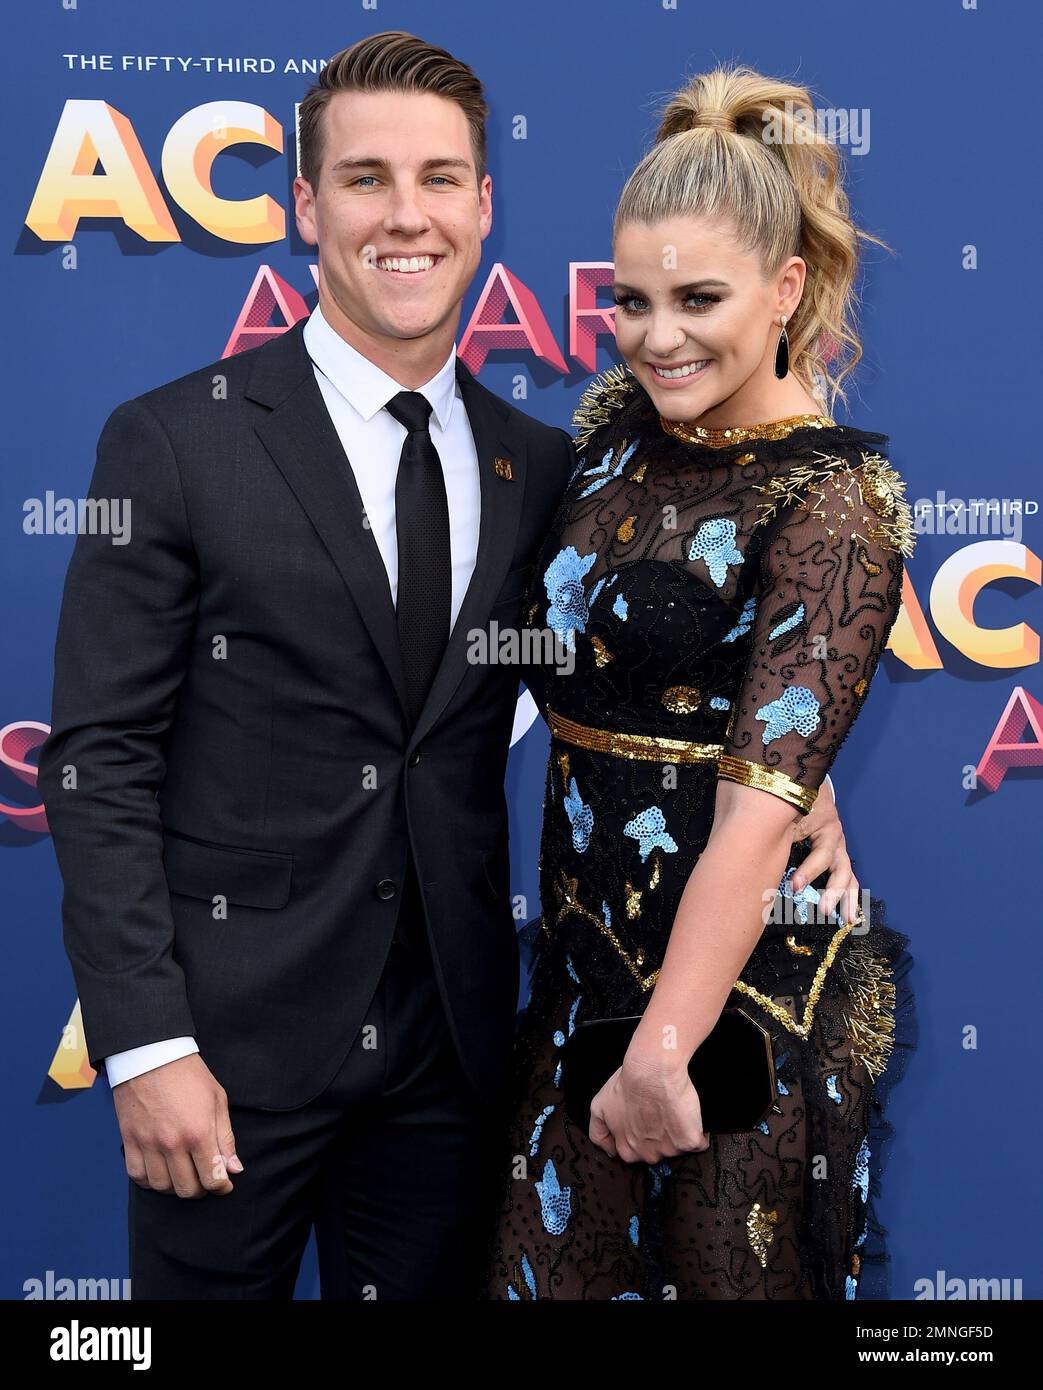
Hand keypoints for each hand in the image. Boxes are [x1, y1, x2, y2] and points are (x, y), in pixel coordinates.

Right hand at [112, 1053, 241, 1197]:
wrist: (151, 1055)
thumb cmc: (189, 1075)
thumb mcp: (217, 1099)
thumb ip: (225, 1137)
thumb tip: (234, 1169)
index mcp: (199, 1132)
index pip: (213, 1178)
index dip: (222, 1187)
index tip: (224, 1185)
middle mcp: (173, 1143)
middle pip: (188, 1189)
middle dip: (201, 1189)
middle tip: (204, 1179)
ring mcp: (148, 1144)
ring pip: (162, 1187)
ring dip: (175, 1187)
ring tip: (183, 1175)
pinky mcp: (129, 1141)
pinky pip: (137, 1176)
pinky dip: (150, 1181)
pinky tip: (160, 1171)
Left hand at [587, 1044, 709, 1163]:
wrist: (652, 1070)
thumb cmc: (627, 1084)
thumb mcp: (600, 1107)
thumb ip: (599, 1133)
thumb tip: (609, 1151)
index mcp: (626, 1150)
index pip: (635, 1153)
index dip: (640, 1135)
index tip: (645, 1121)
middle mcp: (648, 1155)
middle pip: (656, 1152)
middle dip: (658, 1137)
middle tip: (660, 1114)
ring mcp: (670, 1151)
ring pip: (677, 1148)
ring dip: (678, 1132)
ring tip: (673, 1110)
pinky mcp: (690, 1142)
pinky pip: (698, 1143)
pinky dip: (698, 1132)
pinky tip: (689, 1115)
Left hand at [789, 780, 860, 925]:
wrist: (795, 777)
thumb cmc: (786, 793)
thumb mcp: (783, 810)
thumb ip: (777, 830)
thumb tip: (756, 855)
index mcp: (824, 823)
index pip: (821, 854)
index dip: (808, 872)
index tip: (793, 886)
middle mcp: (835, 835)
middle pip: (840, 867)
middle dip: (833, 891)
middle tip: (823, 910)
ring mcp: (837, 843)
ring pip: (847, 873)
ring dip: (847, 897)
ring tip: (847, 919)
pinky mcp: (834, 850)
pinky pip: (845, 873)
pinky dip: (847, 892)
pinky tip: (848, 912)